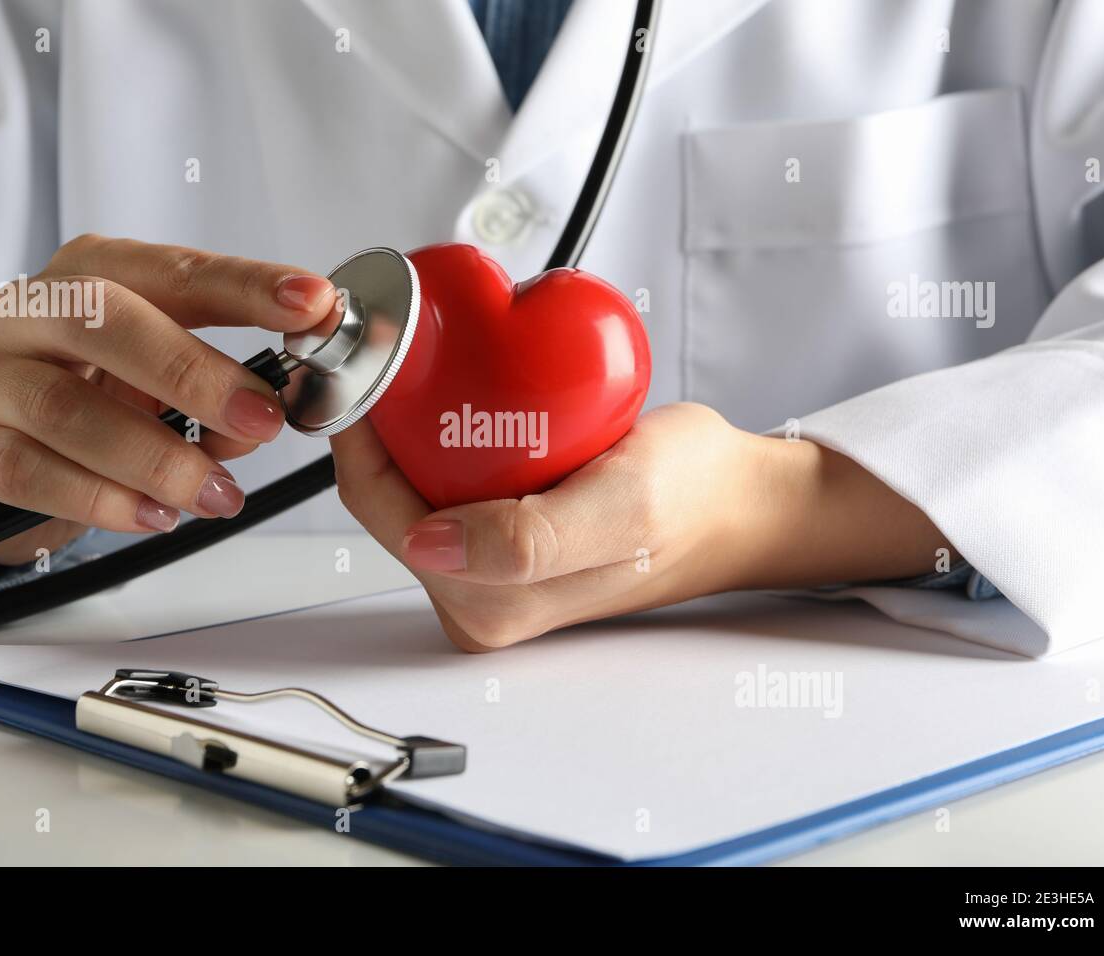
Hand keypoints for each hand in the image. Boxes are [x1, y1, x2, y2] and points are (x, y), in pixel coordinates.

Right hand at [0, 235, 335, 564]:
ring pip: (64, 408)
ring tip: (215, 493)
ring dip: (155, 456)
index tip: (312, 304)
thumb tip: (268, 414)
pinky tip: (154, 515)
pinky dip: (99, 498)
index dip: (247, 286)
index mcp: (93, 275)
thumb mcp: (166, 389)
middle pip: (105, 321)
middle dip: (194, 371)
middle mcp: (29, 311)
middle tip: (262, 418)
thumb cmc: (99, 401)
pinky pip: (27, 470)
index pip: (177, 270)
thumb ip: (219, 396)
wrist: (1, 454)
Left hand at [332, 402, 954, 650]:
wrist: (739, 502)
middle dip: (386, 421)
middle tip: (410, 348)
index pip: (380, 506)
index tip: (376, 357)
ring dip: (413, 425)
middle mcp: (476, 598)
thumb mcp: (622, 507)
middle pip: (385, 497)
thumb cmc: (694, 499)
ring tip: (435, 364)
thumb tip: (428, 544)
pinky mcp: (499, 549)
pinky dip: (446, 434)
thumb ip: (530, 540)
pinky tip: (465, 396)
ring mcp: (485, 576)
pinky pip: (444, 481)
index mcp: (488, 603)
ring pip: (411, 486)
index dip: (364, 427)